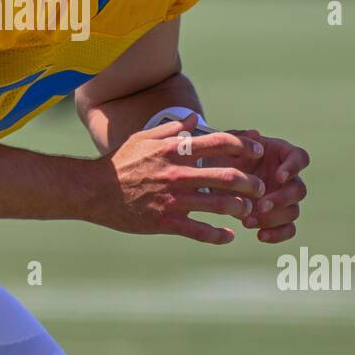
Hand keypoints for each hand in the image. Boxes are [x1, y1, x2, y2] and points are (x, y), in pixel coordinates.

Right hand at [87, 115, 264, 244]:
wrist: (94, 190)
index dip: (245, 145)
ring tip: (247, 210)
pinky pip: (200, 231)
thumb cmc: (120, 161)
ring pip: (219, 205)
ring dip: (240, 208)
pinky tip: (228, 235)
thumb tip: (194, 119)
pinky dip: (219, 235)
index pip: (219, 142)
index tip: (259, 149)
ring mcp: (173, 199)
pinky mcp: (166, 222)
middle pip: (228, 175)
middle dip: (251, 182)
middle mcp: (178, 173)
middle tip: (260, 187)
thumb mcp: (144, 138)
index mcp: (175, 150)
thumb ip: (173, 128)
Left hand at [202, 128, 308, 243]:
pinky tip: (260, 235)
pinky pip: (288, 229)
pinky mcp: (276, 217)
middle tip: (261, 205)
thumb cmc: (223, 154)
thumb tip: (255, 135)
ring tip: (248, 221)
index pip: (300, 158)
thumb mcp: (226, 144)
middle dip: (281, 199)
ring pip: (293, 211)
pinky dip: (278, 234)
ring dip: (274, 219)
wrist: (212, 176)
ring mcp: (282, 199)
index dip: (294, 167)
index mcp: (280, 155)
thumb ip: (239, 138)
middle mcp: (286, 178)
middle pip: (299, 190)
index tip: (278, 176)